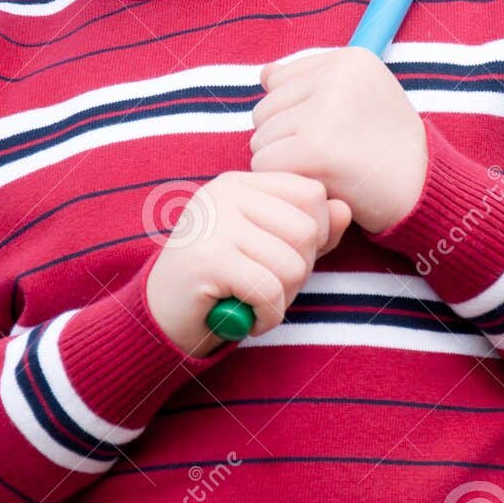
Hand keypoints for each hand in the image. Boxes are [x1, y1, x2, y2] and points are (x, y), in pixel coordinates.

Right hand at [145, 171, 351, 356]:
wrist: (158, 319)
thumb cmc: (219, 283)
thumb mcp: (268, 250)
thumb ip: (308, 229)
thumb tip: (346, 209)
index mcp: (240, 183)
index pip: (311, 193)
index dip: (317, 234)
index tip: (286, 260)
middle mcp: (225, 193)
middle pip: (308, 229)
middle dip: (300, 271)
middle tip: (269, 288)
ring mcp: (215, 223)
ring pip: (292, 263)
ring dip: (283, 299)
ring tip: (255, 303)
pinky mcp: (209, 259)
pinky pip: (269, 290)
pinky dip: (268, 316)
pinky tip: (247, 319)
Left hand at [250, 48, 427, 235]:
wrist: (425, 191)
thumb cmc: (388, 148)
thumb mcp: (362, 96)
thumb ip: (314, 81)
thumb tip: (264, 76)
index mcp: (350, 59)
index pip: (276, 80)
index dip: (293, 114)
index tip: (331, 130)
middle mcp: (337, 77)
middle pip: (264, 110)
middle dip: (284, 139)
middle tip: (328, 156)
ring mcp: (325, 111)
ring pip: (261, 139)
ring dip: (284, 163)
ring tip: (327, 169)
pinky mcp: (315, 147)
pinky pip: (264, 164)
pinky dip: (284, 182)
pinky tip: (318, 183)